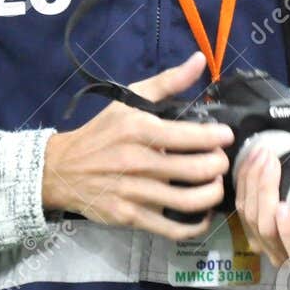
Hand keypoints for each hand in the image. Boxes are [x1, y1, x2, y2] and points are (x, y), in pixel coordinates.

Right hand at [41, 54, 233, 240]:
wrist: (63, 169)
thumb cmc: (102, 132)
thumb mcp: (129, 100)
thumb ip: (168, 82)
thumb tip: (200, 60)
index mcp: (141, 130)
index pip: (193, 136)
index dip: (219, 137)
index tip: (226, 136)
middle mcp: (139, 162)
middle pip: (198, 170)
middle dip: (219, 165)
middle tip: (221, 160)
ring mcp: (135, 193)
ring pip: (191, 202)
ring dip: (213, 194)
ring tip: (214, 184)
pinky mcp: (131, 217)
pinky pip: (173, 229)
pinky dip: (196, 225)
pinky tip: (203, 214)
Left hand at [235, 138, 289, 274]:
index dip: (288, 234)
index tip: (284, 206)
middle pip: (267, 230)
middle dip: (264, 192)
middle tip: (270, 160)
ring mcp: (269, 246)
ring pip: (251, 218)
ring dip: (252, 183)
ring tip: (262, 155)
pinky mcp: (255, 229)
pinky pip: (242, 209)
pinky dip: (244, 184)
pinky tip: (251, 163)